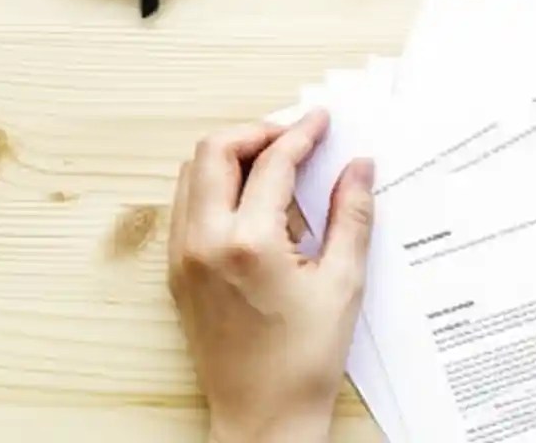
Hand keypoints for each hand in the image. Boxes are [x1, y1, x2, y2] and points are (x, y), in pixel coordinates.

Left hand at [167, 111, 374, 442]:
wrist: (264, 417)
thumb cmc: (305, 359)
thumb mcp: (343, 281)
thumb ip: (352, 214)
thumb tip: (359, 166)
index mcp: (248, 243)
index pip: (271, 162)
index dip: (301, 133)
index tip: (321, 121)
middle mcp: (204, 243)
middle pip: (214, 151)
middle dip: (257, 133)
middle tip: (295, 137)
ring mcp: (183, 257)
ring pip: (192, 174)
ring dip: (231, 156)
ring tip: (275, 164)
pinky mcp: (176, 273)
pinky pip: (186, 206)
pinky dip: (215, 186)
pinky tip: (252, 200)